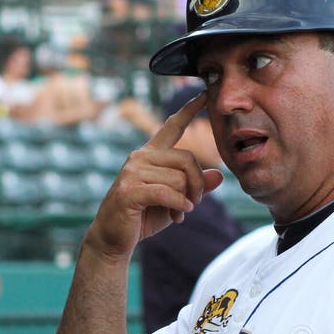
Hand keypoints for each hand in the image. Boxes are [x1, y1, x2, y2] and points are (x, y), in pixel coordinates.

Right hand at [86, 92, 223, 259]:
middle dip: (197, 184)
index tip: (205, 93)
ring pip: (179, 179)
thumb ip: (195, 187)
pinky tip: (180, 216)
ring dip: (186, 201)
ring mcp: (133, 172)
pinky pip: (168, 193)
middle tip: (194, 203)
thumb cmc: (143, 218)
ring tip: (179, 214)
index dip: (189, 110)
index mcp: (150, 154)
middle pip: (187, 159)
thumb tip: (219, 175)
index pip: (172, 126)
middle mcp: (140, 157)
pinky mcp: (130, 190)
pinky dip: (179, 206)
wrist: (113, 239)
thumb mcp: (175, 200)